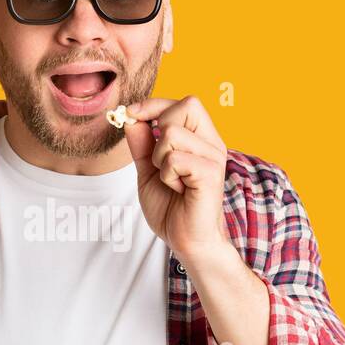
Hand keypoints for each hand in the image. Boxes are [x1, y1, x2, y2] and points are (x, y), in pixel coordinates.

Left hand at [122, 95, 229, 260]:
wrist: (186, 241)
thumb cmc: (171, 208)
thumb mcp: (148, 169)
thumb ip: (141, 142)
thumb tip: (130, 115)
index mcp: (201, 139)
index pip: (184, 103)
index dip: (154, 104)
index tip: (132, 114)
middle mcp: (212, 144)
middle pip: (187, 105)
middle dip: (160, 126)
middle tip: (160, 159)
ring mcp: (213, 158)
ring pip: (172, 133)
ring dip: (159, 158)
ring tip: (171, 180)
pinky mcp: (210, 174)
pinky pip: (175, 158)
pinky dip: (167, 175)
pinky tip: (178, 189)